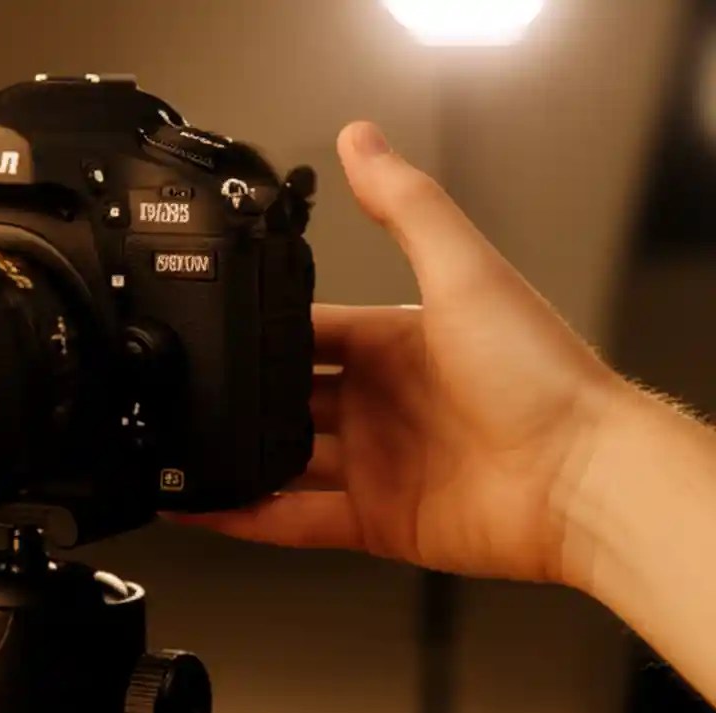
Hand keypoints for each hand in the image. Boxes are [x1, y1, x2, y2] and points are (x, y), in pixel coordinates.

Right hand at [176, 123, 625, 586]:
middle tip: (191, 389)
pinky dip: (249, 518)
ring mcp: (379, 464)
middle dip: (245, 391)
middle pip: (291, 394)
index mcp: (399, 342)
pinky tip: (205, 508)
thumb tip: (363, 139)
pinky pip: (296, 520)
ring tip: (182, 449)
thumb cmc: (541, 375)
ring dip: (238, 454)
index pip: (312, 328)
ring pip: (284, 458)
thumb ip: (406, 207)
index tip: (216, 320)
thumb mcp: (462, 272)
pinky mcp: (378, 520)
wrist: (584, 479)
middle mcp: (385, 402)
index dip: (265, 325)